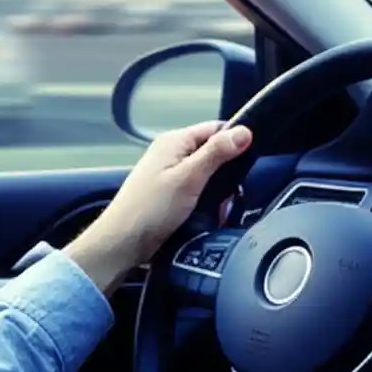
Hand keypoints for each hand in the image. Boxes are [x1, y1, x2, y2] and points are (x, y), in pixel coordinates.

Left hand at [66, 121, 251, 293]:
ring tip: (218, 207)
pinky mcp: (170, 192)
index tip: (249, 162)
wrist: (122, 243)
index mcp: (175, 140)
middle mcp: (171, 152)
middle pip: (213, 151)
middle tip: (231, 192)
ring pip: (207, 172)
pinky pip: (197, 188)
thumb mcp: (189, 178)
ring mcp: (169, 172)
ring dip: (217, 189)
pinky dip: (206, 199)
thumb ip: (216, 153)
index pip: (216, 128)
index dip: (235, 141)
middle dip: (227, 171)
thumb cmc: (152, 209)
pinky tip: (207, 212)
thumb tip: (245, 131)